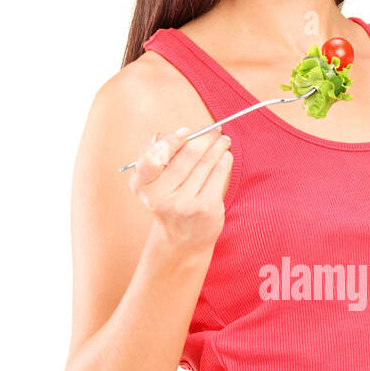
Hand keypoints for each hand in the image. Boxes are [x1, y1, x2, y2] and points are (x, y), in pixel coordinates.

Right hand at [129, 125, 232, 252]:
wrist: (183, 240)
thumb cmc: (170, 203)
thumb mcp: (154, 184)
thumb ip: (155, 159)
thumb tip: (161, 136)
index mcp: (143, 187)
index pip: (152, 157)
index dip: (171, 141)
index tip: (187, 132)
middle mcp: (161, 197)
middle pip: (186, 156)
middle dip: (203, 138)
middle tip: (214, 130)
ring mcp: (184, 203)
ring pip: (205, 163)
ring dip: (217, 147)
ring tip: (223, 140)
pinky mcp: (205, 207)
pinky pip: (218, 174)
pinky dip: (224, 161)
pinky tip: (226, 156)